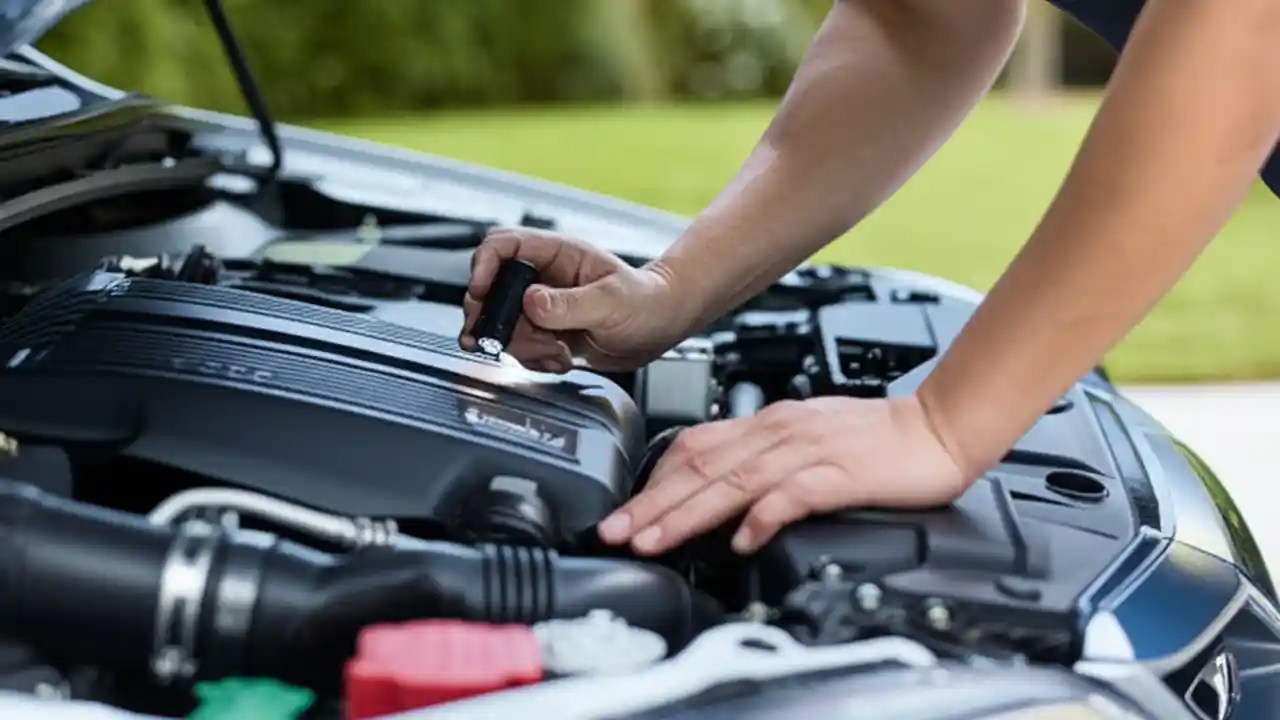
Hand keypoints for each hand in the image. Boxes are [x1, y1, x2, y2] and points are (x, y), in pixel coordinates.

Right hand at [461, 229, 687, 372]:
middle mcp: (543, 278)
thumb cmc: (647, 301)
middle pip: (491, 290)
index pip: (503, 246)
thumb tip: (532, 304)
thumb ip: (571, 304)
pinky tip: (560, 359)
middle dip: (493, 319)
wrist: (660, 326)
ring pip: (503, 325)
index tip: (481, 293)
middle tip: (504, 340)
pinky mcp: (545, 332)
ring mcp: (542, 306)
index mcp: (557, 254)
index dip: (484, 266)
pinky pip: (520, 347)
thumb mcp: (612, 302)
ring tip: (554, 353)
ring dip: (520, 346)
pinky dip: (534, 359)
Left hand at [597, 394, 969, 554]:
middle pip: (702, 467)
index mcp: (769, 424)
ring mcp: (809, 451)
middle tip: (616, 532)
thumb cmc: (877, 439)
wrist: (938, 427)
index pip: (695, 446)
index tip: (625, 513)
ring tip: (654, 541)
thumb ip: (762, 461)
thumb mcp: (805, 439)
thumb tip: (718, 493)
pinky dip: (763, 518)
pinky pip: (793, 494)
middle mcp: (780, 432)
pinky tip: (742, 541)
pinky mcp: (840, 472)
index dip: (654, 481)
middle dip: (653, 504)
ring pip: (733, 481)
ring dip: (687, 513)